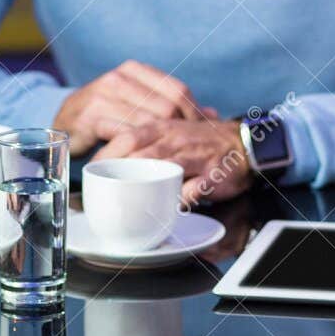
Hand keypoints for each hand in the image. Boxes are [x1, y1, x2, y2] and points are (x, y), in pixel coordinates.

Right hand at [54, 60, 214, 155]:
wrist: (64, 121)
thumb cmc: (107, 116)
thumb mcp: (138, 103)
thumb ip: (171, 105)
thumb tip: (213, 113)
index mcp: (135, 70)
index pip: (177, 90)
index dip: (193, 114)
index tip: (199, 136)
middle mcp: (119, 78)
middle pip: (166, 108)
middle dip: (179, 133)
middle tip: (185, 153)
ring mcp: (103, 95)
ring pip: (147, 123)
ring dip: (160, 145)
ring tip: (171, 160)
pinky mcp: (90, 116)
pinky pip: (123, 135)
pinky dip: (137, 151)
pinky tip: (143, 162)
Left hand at [97, 118, 251, 204]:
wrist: (243, 143)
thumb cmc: (199, 144)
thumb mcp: (168, 135)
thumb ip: (141, 145)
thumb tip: (107, 158)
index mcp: (161, 128)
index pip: (128, 135)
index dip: (107, 152)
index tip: (91, 169)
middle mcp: (175, 139)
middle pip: (141, 150)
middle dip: (119, 168)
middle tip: (102, 187)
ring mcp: (194, 156)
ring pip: (165, 166)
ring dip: (145, 182)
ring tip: (129, 199)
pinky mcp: (213, 173)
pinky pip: (196, 187)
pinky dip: (183, 196)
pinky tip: (172, 207)